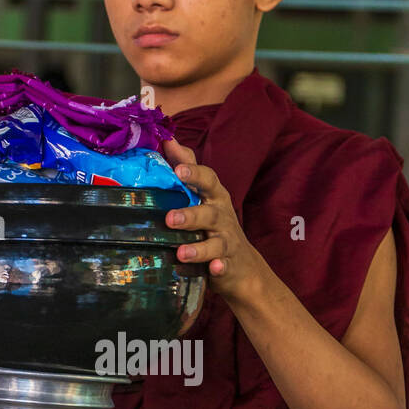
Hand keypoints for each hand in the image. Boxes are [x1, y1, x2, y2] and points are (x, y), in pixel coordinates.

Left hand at [161, 137, 261, 302]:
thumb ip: (186, 167)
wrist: (242, 265)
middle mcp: (221, 216)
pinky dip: (220, 267)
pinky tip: (214, 269)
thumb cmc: (213, 224)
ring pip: (215, 242)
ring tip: (181, 252)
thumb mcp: (203, 194)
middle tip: (170, 218)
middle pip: (209, 213)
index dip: (194, 173)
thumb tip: (167, 138)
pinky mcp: (228, 264)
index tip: (178, 169)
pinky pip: (224, 265)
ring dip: (199, 247)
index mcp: (214, 196)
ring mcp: (226, 241)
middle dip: (191, 215)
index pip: (206, 179)